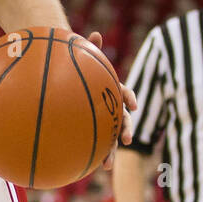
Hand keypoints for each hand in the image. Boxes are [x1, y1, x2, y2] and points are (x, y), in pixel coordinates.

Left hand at [87, 30, 136, 169]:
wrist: (69, 80)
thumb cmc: (78, 68)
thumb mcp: (83, 58)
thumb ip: (90, 49)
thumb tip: (96, 33)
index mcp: (111, 89)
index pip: (125, 93)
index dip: (130, 98)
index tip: (133, 105)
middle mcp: (111, 106)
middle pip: (123, 119)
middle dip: (126, 130)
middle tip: (127, 140)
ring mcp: (103, 120)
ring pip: (110, 137)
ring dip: (111, 152)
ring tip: (106, 166)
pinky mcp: (93, 130)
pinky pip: (94, 143)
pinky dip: (92, 155)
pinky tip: (85, 168)